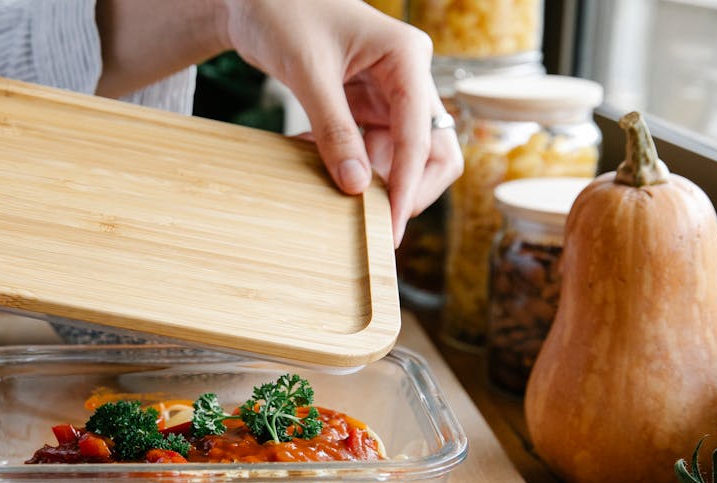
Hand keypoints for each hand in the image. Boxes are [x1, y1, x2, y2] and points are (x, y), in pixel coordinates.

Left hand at [221, 0, 462, 245]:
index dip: (409, 185)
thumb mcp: (307, 72)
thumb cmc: (282, 13)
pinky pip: (372, 149)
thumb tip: (355, 187)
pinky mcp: (367, 105)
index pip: (421, 135)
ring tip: (324, 180)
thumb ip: (333, 129)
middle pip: (434, 151)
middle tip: (374, 224)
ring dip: (370, 178)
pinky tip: (310, 154)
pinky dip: (347, 163)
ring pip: (402, 156)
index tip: (392, 227)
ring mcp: (390, 93)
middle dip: (409, 189)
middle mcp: (408, 76)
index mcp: (407, 57)